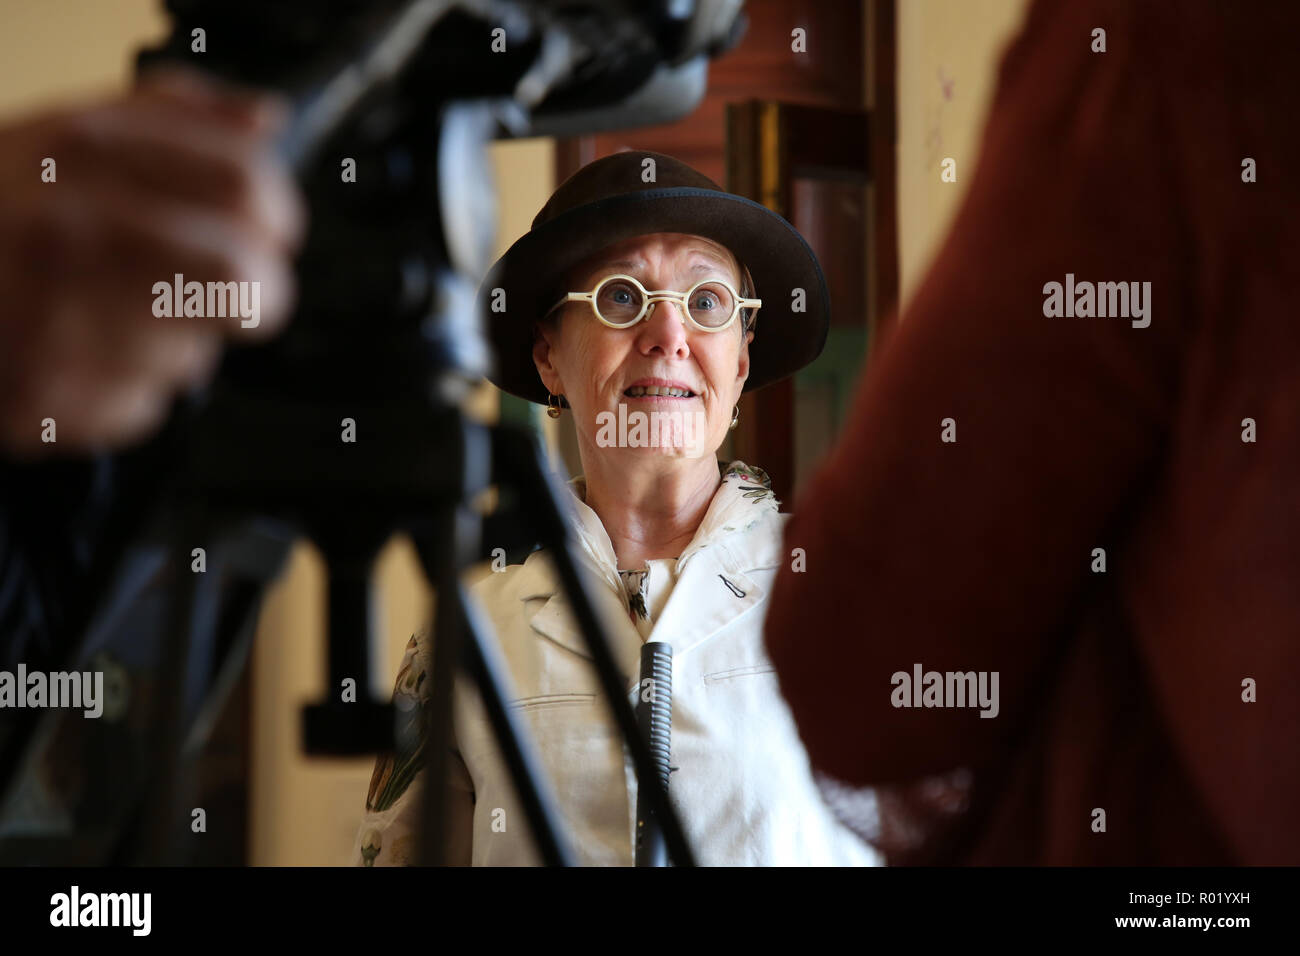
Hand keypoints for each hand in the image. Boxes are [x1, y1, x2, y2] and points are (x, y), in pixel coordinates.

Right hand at [0, 68, 305, 456]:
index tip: (272, 230)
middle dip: (255, 297)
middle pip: (244, 278)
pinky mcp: (49, 401)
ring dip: (174, 345)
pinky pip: (141, 405)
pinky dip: (121, 389)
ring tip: (103, 318)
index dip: (277, 215)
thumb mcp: (61, 137)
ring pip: (196, 354)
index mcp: (84, 154)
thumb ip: (173, 118)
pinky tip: (72, 355)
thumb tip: (266, 121)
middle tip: (233, 297)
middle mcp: (73, 234)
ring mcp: (59, 322)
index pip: (244, 184)